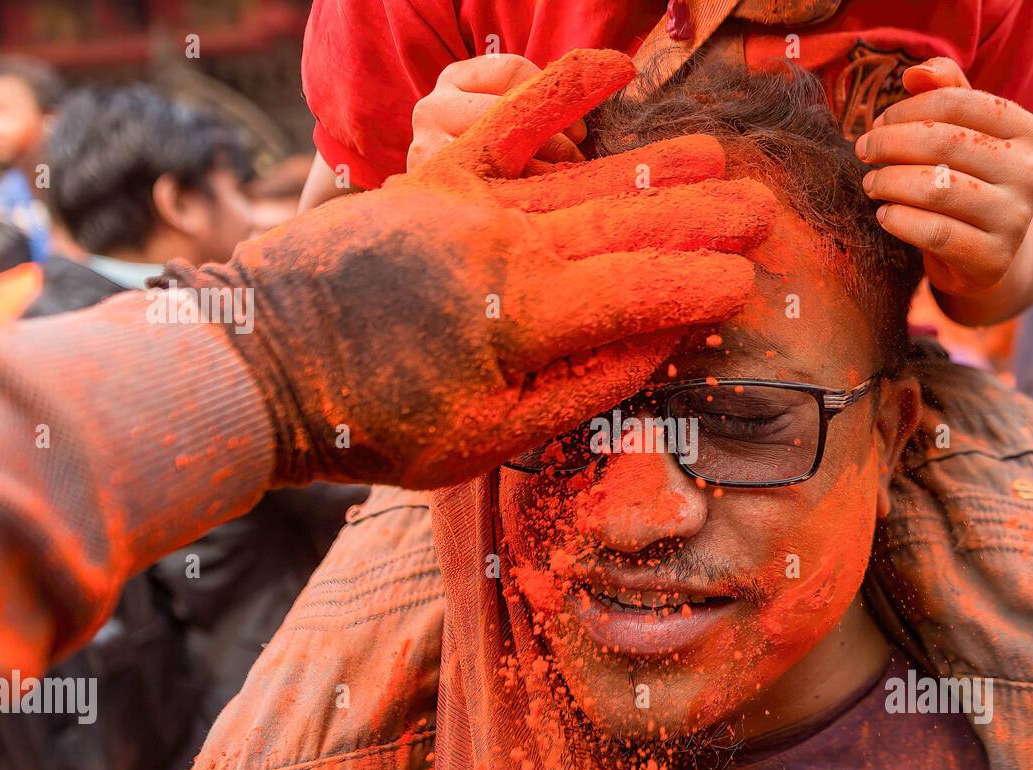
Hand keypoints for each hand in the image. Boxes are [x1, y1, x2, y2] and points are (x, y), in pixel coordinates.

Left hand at [161, 50, 775, 489]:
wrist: (264, 367)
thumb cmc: (375, 422)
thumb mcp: (488, 440)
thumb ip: (581, 390)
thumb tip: (659, 349)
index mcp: (530, 318)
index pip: (647, 292)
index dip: (706, 288)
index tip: (751, 287)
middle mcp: (512, 246)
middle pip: (633, 226)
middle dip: (708, 221)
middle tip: (768, 213)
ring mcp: (473, 202)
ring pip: (589, 178)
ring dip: (662, 169)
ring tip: (721, 162)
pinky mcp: (435, 178)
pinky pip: (507, 122)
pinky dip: (559, 91)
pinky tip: (614, 68)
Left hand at [856, 57, 1032, 296]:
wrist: (990, 255)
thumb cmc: (969, 182)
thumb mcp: (963, 135)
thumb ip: (945, 94)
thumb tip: (915, 72)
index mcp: (1025, 130)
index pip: (956, 102)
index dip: (907, 109)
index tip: (878, 122)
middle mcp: (1029, 172)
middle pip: (944, 142)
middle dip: (891, 142)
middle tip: (864, 150)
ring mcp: (1014, 218)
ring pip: (937, 189)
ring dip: (890, 181)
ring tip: (871, 183)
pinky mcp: (992, 258)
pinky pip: (934, 233)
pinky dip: (899, 220)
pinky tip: (884, 215)